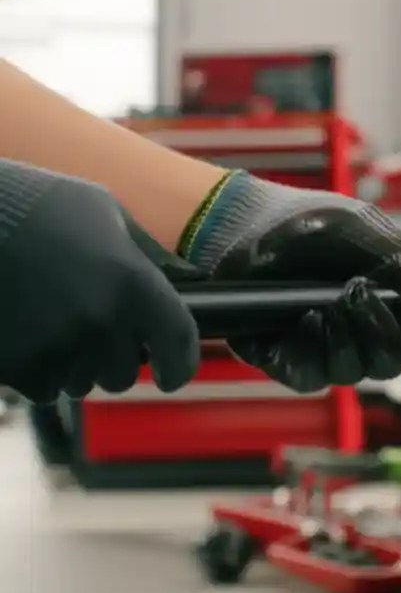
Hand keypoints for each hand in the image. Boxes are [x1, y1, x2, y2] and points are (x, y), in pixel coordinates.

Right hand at [0, 161, 198, 402]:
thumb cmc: (33, 203)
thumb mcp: (103, 210)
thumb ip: (147, 252)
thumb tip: (190, 278)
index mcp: (134, 282)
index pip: (179, 344)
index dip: (180, 365)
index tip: (170, 374)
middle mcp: (101, 321)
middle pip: (123, 373)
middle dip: (111, 357)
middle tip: (86, 325)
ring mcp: (55, 347)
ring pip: (81, 383)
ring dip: (72, 364)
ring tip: (47, 319)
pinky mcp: (14, 366)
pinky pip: (41, 388)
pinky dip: (35, 369)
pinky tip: (22, 331)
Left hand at [183, 172, 400, 391]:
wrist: (243, 226)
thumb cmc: (307, 224)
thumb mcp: (360, 227)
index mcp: (397, 308)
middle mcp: (368, 338)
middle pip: (394, 363)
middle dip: (381, 332)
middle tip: (358, 293)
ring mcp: (329, 353)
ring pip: (354, 372)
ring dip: (344, 338)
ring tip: (325, 303)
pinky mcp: (289, 362)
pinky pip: (310, 376)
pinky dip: (310, 350)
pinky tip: (304, 319)